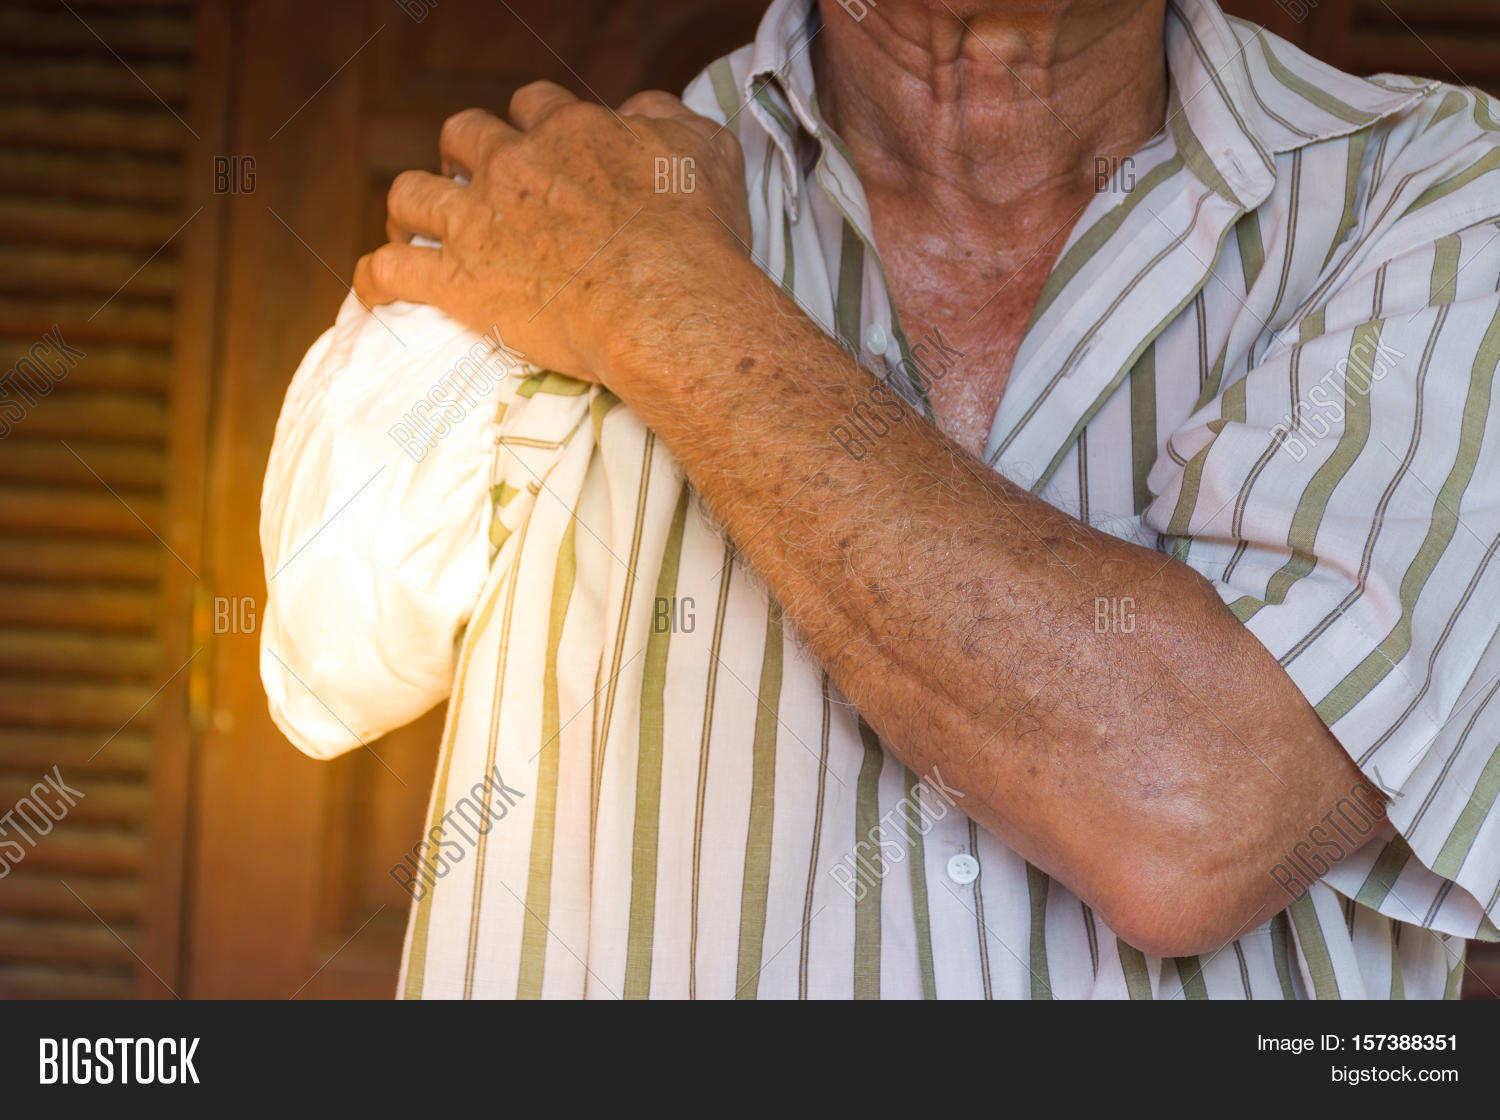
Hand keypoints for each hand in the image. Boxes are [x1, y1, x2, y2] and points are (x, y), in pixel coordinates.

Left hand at [353, 81, 751, 382]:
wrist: (668, 307)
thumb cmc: (698, 235)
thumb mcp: (706, 149)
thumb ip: (666, 116)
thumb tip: (640, 109)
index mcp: (570, 130)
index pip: (533, 105)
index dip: (534, 124)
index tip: (543, 147)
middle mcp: (515, 164)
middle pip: (463, 135)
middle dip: (464, 153)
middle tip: (478, 184)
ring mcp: (479, 222)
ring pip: (413, 193)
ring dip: (412, 206)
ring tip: (418, 225)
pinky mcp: (458, 282)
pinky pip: (390, 270)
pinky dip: (376, 277)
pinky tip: (377, 288)